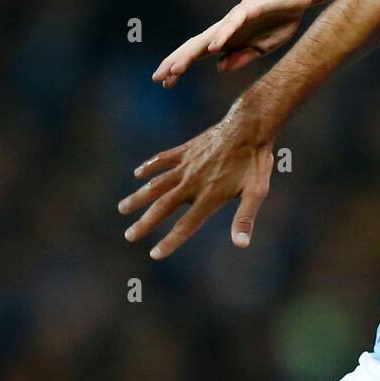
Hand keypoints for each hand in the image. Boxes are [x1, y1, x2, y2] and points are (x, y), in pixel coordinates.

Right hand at [117, 101, 275, 258]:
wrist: (250, 126)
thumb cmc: (256, 161)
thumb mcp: (256, 192)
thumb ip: (245, 218)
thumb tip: (241, 244)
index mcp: (209, 196)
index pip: (186, 226)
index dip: (170, 242)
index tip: (154, 255)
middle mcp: (192, 182)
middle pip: (163, 207)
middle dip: (145, 223)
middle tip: (129, 236)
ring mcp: (186, 164)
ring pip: (156, 184)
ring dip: (138, 197)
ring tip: (122, 208)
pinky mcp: (186, 150)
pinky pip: (163, 159)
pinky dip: (149, 166)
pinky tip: (138, 173)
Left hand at [152, 0, 317, 86]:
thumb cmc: (280, 18)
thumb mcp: (263, 47)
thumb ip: (242, 57)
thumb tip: (220, 68)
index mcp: (229, 38)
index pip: (199, 54)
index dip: (182, 67)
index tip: (165, 83)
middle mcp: (227, 28)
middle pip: (196, 46)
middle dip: (176, 62)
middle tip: (157, 78)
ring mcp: (237, 17)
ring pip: (208, 37)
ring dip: (191, 54)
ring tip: (176, 69)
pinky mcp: (252, 8)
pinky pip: (234, 23)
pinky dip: (222, 35)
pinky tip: (213, 47)